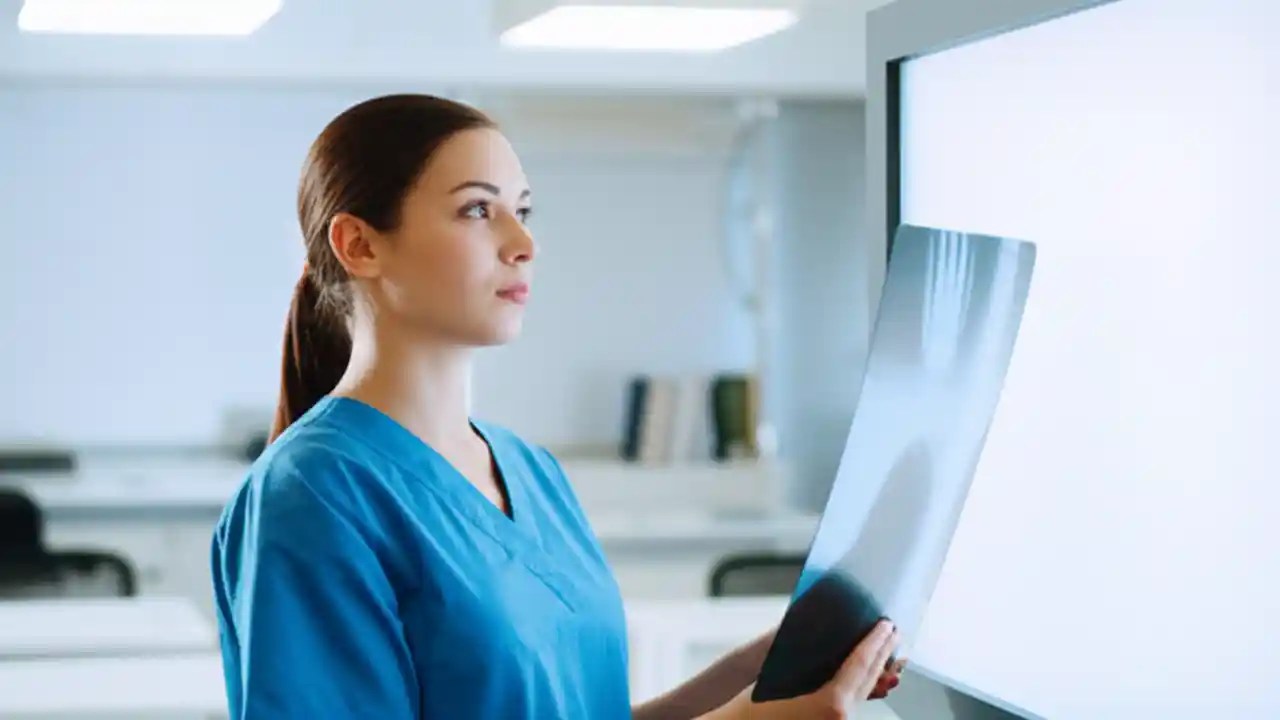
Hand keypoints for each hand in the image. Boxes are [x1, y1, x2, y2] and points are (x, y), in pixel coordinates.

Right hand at [722, 619, 899, 719]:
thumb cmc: (750, 708)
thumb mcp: (780, 675)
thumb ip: (810, 661)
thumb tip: (829, 637)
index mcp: (832, 703)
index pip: (860, 663)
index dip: (875, 640)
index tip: (885, 624)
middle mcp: (840, 718)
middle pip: (868, 679)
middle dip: (882, 653)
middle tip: (892, 631)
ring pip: (862, 693)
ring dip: (873, 669)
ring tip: (883, 650)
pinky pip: (850, 703)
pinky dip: (859, 684)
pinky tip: (860, 673)